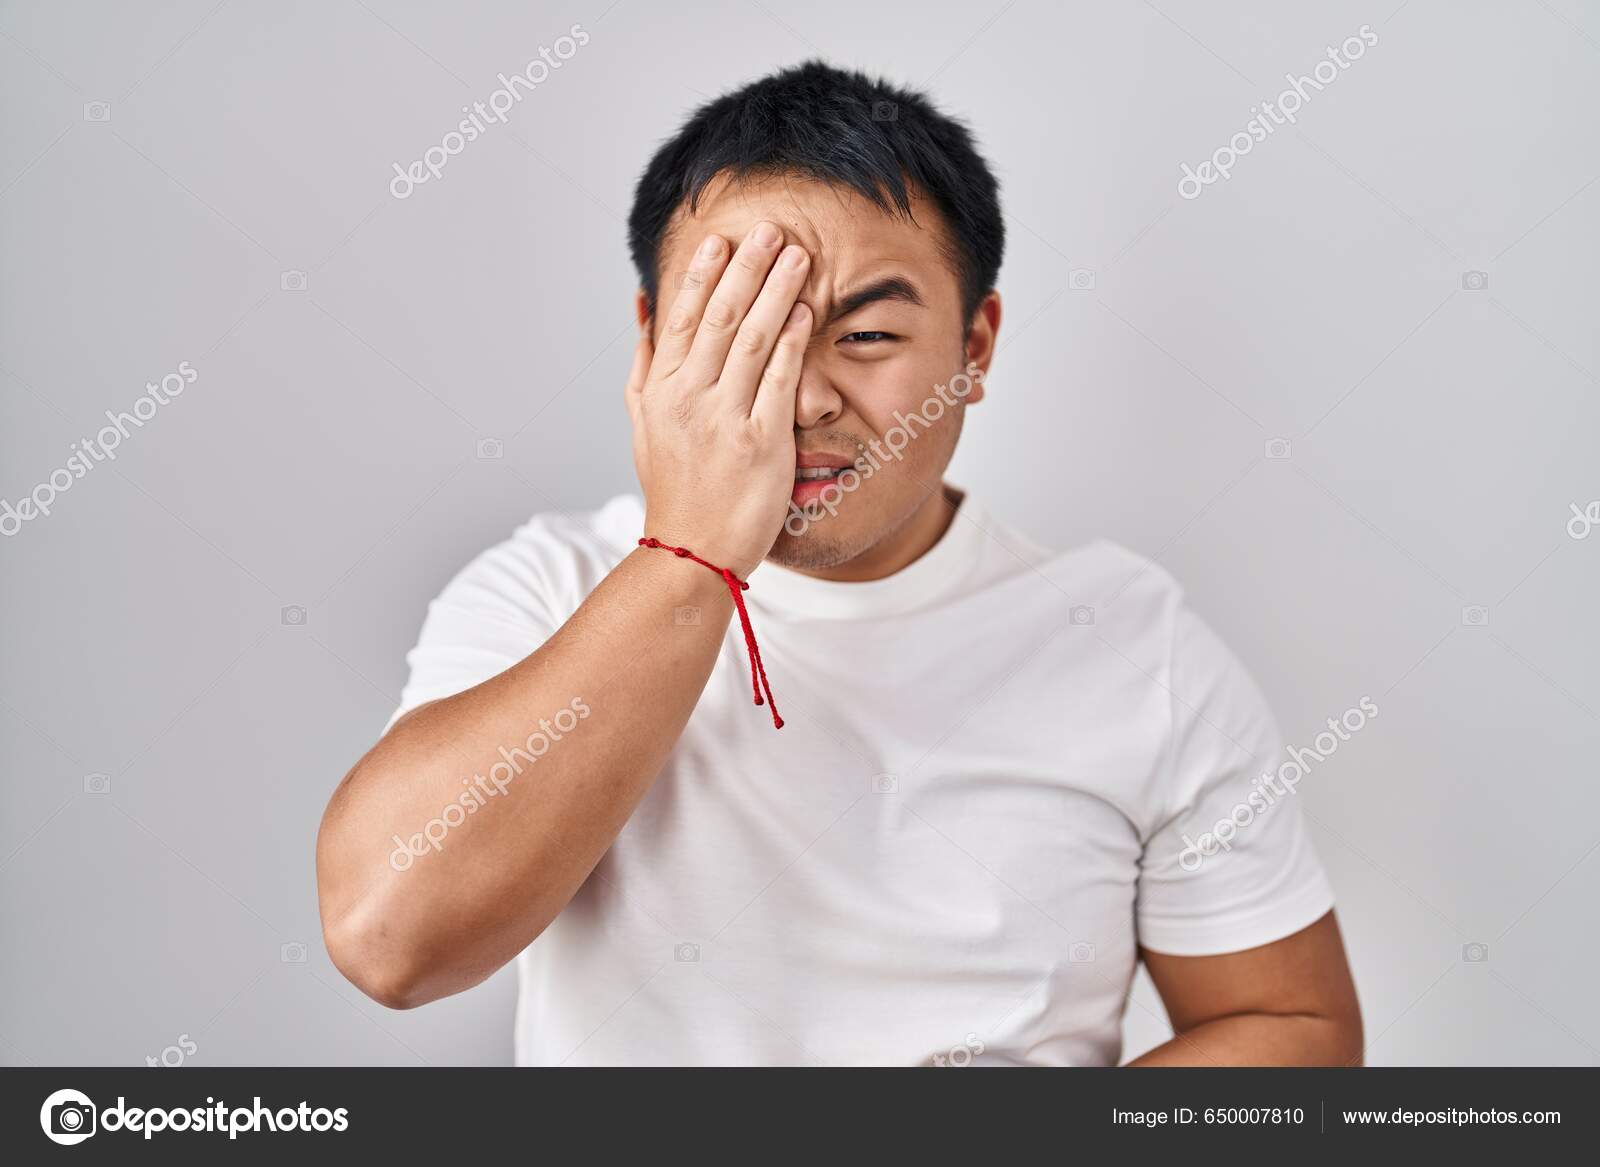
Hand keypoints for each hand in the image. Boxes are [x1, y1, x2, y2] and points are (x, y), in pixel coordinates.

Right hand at [625, 220, 812, 576]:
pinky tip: (806, 313)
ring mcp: (724, 420)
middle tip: (771, 229)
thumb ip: (644, 367)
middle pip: (719, 317)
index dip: (703, 275)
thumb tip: (644, 310)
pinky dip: (791, 343)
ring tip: (797, 256)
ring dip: (776, 292)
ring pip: (750, 340)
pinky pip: (777, 381)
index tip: (723, 239)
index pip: (682, 318)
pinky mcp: (760, 443)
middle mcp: (688, 399)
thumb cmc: (675, 490)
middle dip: (747, 268)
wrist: (692, 553)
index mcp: (660, 392)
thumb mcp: (643, 427)